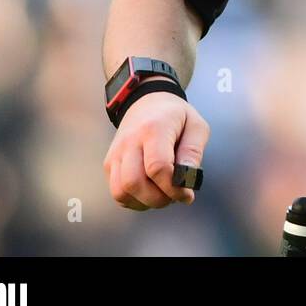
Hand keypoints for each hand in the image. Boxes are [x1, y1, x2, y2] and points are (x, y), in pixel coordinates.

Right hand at [104, 90, 208, 210]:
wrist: (147, 103)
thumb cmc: (176, 117)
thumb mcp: (196, 126)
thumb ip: (193, 153)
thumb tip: (186, 182)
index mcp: (154, 128)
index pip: (157, 167)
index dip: (173, 188)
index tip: (187, 194)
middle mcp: (129, 141)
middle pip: (134, 183)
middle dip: (158, 199)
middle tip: (174, 196)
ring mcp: (116, 153)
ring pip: (121, 191)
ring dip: (144, 202)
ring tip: (162, 194)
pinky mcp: (109, 164)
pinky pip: (117, 192)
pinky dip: (134, 200)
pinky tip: (149, 193)